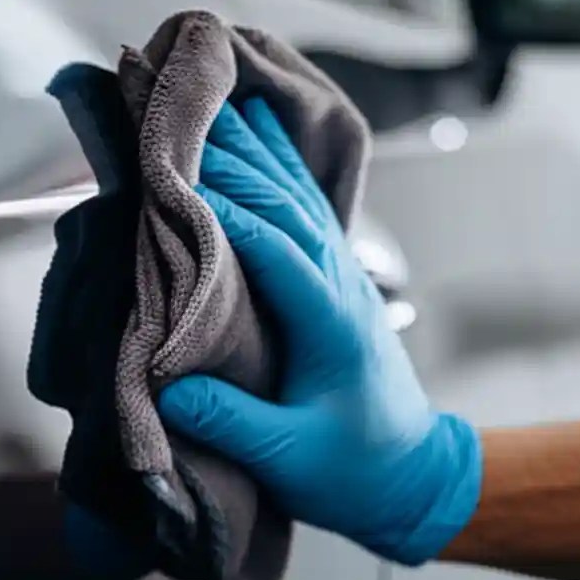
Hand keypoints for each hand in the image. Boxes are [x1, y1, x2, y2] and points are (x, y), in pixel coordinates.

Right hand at [157, 98, 481, 563]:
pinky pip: (308, 209)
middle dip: (238, 160)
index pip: (277, 249)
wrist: (412, 476)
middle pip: (289, 206)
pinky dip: (283, 166)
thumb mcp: (288, 457)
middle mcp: (341, 285)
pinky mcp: (336, 280)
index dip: (229, 213)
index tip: (180, 184)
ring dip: (261, 150)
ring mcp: (344, 278)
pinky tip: (263, 135)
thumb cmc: (353, 470)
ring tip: (223, 103)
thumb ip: (230, 420)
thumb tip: (167, 386)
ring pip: (301, 197)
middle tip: (188, 119)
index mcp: (331, 322)